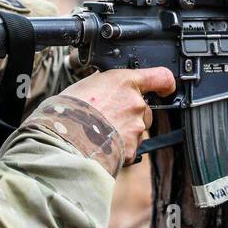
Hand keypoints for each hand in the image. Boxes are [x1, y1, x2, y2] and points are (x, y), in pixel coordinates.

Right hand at [58, 66, 176, 162]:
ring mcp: (136, 127)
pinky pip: (129, 149)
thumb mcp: (87, 85)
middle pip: (145, 110)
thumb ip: (107, 86)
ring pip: (137, 130)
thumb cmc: (67, 111)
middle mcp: (135, 103)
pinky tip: (101, 145)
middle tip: (108, 119)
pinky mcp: (132, 149)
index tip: (165, 88)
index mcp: (125, 82)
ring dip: (124, 133)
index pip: (160, 77)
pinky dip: (119, 150)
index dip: (165, 84)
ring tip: (100, 133)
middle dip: (131, 116)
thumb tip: (109, 89)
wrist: (62, 139)